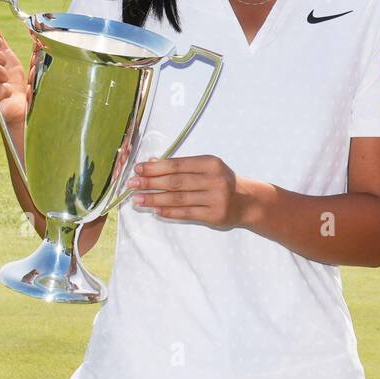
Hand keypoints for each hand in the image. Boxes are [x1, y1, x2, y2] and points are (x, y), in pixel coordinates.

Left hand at [127, 155, 248, 228]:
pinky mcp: (214, 215)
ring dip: (154, 199)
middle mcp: (215, 180)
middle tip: (132, 184)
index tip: (138, 169)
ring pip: (178, 199)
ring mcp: (216, 198)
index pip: (178, 164)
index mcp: (211, 163)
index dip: (156, 167)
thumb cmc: (221, 181)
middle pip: (176, 182)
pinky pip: (186, 213)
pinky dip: (168, 211)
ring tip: (138, 199)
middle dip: (151, 183)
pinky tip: (155, 210)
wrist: (247, 201)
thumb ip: (181, 166)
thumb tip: (151, 162)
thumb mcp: (206, 168)